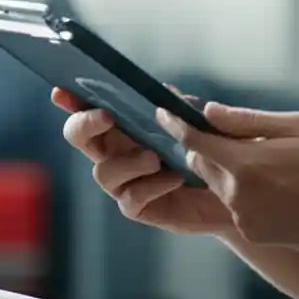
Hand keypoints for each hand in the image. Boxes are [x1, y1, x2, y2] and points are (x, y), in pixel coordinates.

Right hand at [52, 87, 233, 235]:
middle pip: (79, 137)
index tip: (62, 91)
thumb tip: (167, 92)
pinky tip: (175, 178)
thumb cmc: (215, 150)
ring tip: (156, 157)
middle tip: (107, 116)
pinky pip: (130, 198)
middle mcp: (117, 152)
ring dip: (128, 162)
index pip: (90, 108)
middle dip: (84, 124)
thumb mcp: (204, 123)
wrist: (237, 191)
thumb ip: (184, 109)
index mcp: (126, 125)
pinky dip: (151, 186)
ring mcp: (124, 181)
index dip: (71, 100)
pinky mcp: (139, 207)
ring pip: (102, 172)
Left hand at [157, 103, 298, 253]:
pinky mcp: (261, 235)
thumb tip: (210, 112)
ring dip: (235, 170)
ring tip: (276, 161)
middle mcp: (240, 197)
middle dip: (214, 146)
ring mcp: (249, 220)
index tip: (164, 110)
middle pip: (205, 164)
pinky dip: (249, 192)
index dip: (176, 122)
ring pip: (224, 186)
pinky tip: (284, 185)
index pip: (194, 140)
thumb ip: (249, 121)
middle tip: (243, 132)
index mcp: (247, 165)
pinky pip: (241, 207)